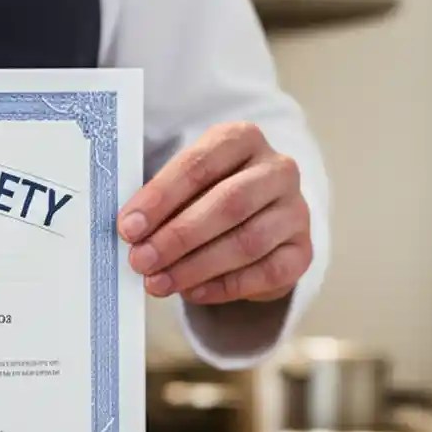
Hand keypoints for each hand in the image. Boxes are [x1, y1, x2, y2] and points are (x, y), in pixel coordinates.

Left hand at [117, 122, 311, 305]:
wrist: (250, 220)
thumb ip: (159, 203)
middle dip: (178, 236)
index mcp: (241, 139)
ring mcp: (295, 210)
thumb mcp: (180, 187)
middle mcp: (277, 169)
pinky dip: (224, 287)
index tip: (129, 227)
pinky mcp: (302, 251)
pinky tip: (191, 292)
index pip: (199, 164)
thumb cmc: (202, 197)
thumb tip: (130, 230)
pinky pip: (267, 273)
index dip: (161, 197)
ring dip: (196, 266)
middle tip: (141, 260)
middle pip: (228, 202)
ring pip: (248, 241)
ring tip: (157, 282)